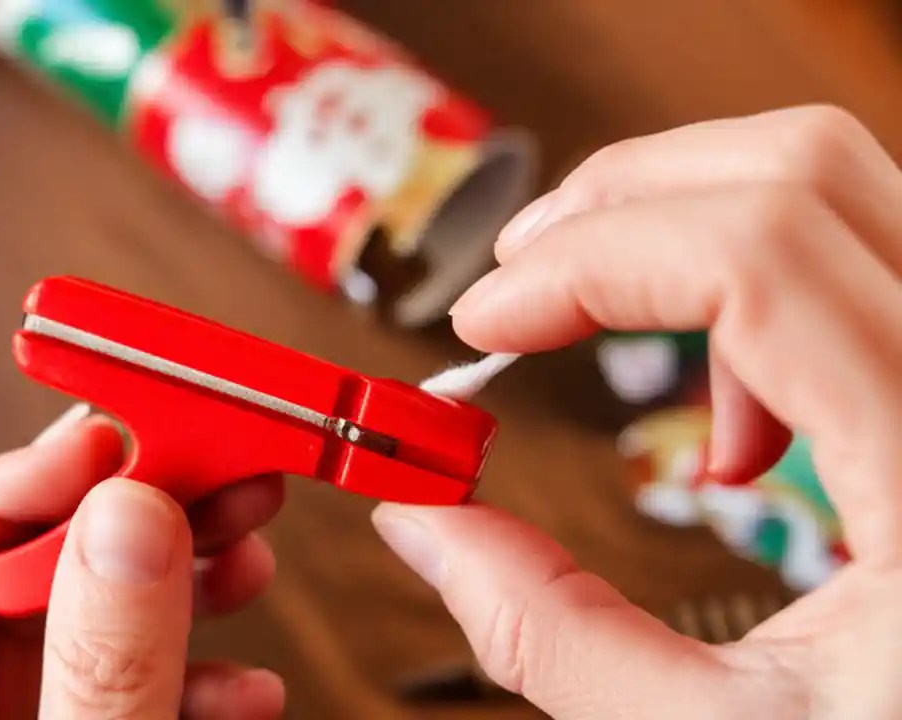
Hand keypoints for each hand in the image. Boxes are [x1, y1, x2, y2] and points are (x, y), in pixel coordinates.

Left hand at [0, 404, 285, 718]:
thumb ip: (98, 668)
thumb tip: (128, 524)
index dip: (23, 490)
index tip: (109, 438)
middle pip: (32, 586)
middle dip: (134, 520)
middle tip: (210, 462)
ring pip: (100, 630)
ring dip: (187, 584)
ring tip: (248, 550)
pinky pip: (141, 693)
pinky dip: (203, 676)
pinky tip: (248, 680)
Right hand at [373, 106, 901, 718]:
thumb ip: (553, 632)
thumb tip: (423, 523)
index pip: (756, 261)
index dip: (587, 264)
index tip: (487, 319)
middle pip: (800, 170)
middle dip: (623, 204)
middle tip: (523, 278)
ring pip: (830, 187)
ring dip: (688, 242)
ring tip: (646, 381)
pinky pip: (857, 250)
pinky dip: (757, 292)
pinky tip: (742, 426)